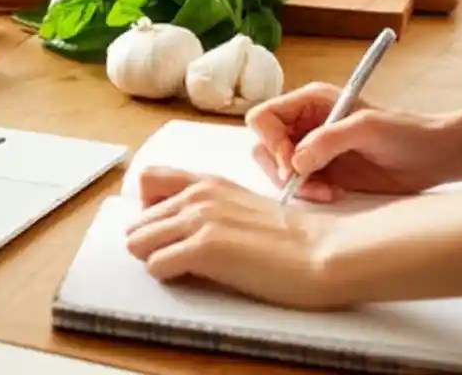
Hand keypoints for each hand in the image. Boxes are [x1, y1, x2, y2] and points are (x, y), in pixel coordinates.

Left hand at [126, 167, 342, 308]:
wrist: (325, 253)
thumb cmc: (291, 239)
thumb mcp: (241, 205)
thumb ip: (208, 208)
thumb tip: (176, 229)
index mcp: (207, 182)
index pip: (146, 182)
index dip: (149, 211)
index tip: (168, 230)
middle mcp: (197, 195)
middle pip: (136, 222)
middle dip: (151, 244)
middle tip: (178, 258)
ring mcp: (199, 220)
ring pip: (137, 242)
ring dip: (155, 260)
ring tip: (185, 270)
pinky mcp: (205, 249)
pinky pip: (155, 265)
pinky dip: (167, 277)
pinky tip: (194, 279)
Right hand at [245, 82, 456, 202]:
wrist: (434, 157)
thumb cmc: (406, 133)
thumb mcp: (367, 128)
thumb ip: (328, 140)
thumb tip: (294, 162)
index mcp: (309, 102)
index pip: (263, 117)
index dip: (270, 141)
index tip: (291, 163)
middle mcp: (304, 124)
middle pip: (263, 146)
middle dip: (280, 169)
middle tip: (308, 182)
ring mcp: (311, 149)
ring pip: (276, 169)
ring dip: (297, 185)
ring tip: (328, 191)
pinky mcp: (321, 172)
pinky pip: (297, 186)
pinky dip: (309, 194)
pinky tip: (336, 193)